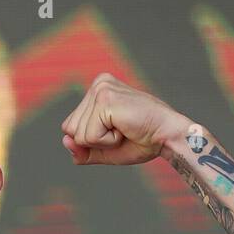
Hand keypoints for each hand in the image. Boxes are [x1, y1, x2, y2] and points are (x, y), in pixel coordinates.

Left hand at [62, 74, 184, 166]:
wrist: (168, 137)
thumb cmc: (142, 141)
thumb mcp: (105, 149)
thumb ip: (82, 149)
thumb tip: (65, 141)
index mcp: (97, 90)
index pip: (70, 126)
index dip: (90, 140)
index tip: (118, 130)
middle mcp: (97, 84)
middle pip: (70, 129)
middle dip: (94, 140)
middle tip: (122, 130)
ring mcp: (100, 89)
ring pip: (78, 134)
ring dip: (103, 141)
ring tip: (125, 128)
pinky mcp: (105, 100)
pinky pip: (90, 137)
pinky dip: (108, 141)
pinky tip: (125, 128)